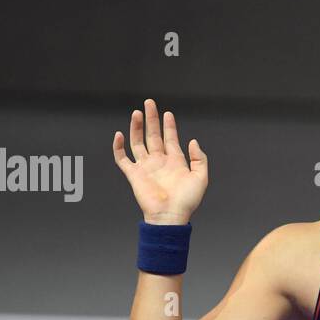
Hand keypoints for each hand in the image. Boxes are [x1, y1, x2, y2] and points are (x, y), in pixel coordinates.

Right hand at [112, 98, 208, 223]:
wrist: (170, 216)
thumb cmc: (187, 201)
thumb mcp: (201, 177)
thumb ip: (200, 158)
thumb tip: (192, 141)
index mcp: (175, 162)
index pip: (170, 138)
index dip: (169, 125)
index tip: (168, 113)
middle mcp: (159, 162)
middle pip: (153, 135)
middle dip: (152, 119)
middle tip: (149, 103)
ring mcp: (145, 167)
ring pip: (138, 142)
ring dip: (137, 127)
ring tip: (137, 113)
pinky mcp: (133, 174)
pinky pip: (122, 158)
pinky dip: (118, 146)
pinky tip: (119, 134)